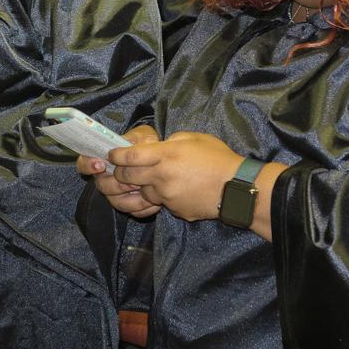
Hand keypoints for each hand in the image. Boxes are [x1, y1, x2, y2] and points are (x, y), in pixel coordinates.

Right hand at [77, 125, 161, 218]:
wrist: (161, 159)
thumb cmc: (147, 144)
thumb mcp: (142, 137)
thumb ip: (133, 140)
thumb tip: (125, 146)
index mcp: (102, 160)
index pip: (84, 164)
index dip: (88, 166)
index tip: (101, 165)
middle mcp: (106, 178)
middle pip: (101, 185)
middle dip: (117, 183)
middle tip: (132, 180)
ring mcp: (117, 194)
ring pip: (116, 201)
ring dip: (131, 196)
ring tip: (143, 186)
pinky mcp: (131, 205)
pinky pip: (133, 212)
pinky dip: (143, 206)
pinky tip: (153, 200)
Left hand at [109, 131, 243, 222]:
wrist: (236, 188)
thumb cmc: (217, 158)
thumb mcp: (192, 138)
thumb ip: (170, 142)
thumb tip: (158, 147)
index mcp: (165, 154)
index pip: (129, 156)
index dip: (116, 155)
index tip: (112, 155)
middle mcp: (161, 176)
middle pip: (127, 177)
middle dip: (120, 173)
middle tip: (121, 170)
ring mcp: (167, 196)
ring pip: (142, 192)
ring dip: (142, 187)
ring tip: (154, 180)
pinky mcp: (174, 210)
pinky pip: (161, 203)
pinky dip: (162, 197)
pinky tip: (176, 190)